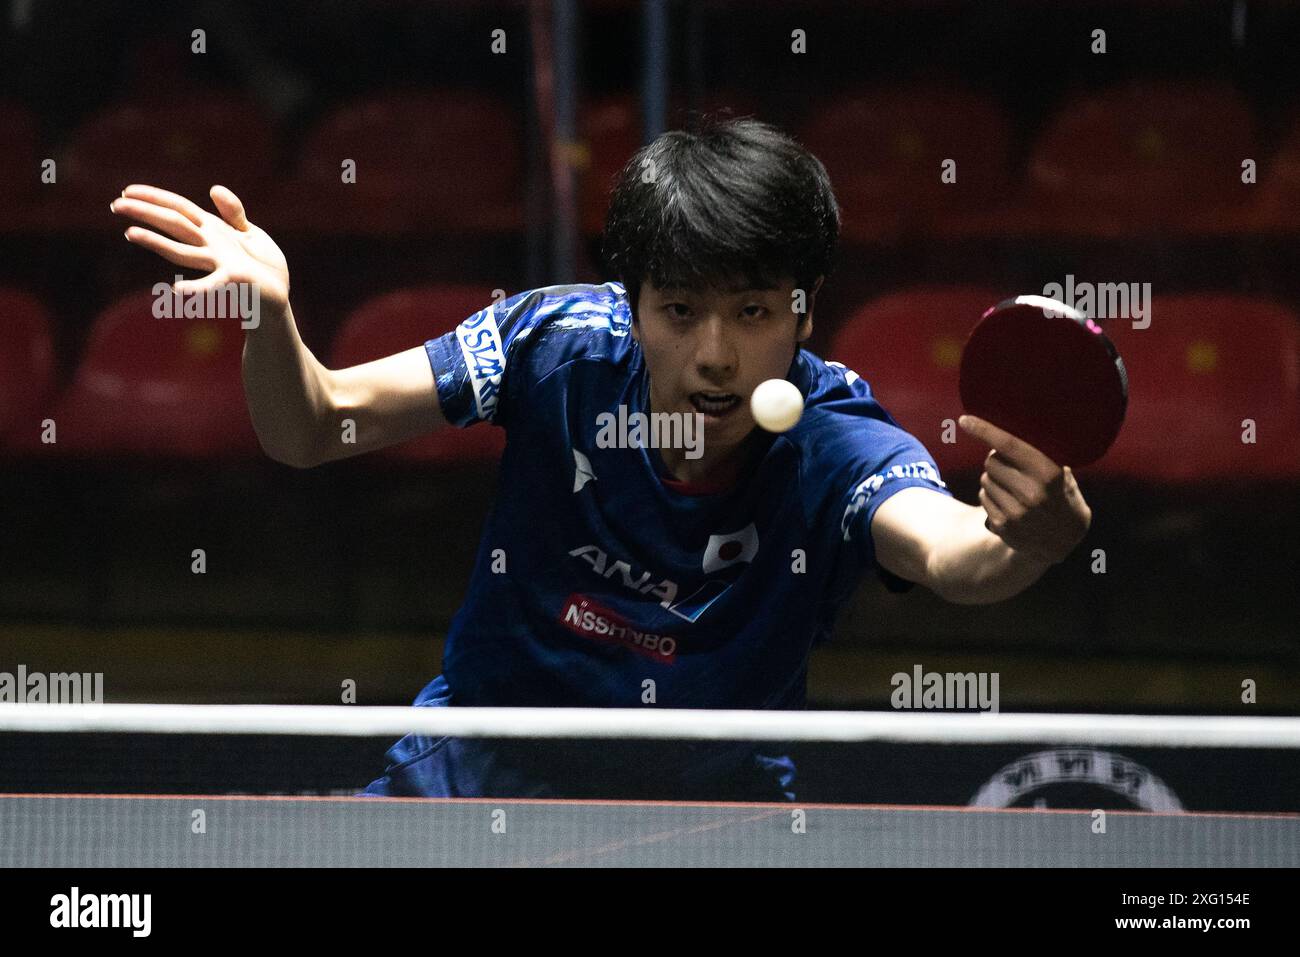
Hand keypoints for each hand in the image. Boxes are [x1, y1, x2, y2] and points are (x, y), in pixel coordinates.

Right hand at [110, 184, 289, 316]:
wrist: (279, 297)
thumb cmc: (264, 267)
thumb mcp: (251, 233)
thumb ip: (232, 212)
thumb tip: (213, 188)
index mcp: (213, 230)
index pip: (179, 208)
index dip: (155, 197)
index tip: (126, 190)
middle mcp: (210, 246)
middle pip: (174, 224)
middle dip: (146, 213)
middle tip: (115, 205)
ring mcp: (219, 263)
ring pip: (183, 251)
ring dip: (157, 242)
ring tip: (131, 234)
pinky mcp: (234, 280)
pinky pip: (213, 285)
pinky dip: (196, 289)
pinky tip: (176, 292)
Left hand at [958, 414, 1091, 563]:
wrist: (1067, 540)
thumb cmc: (1062, 496)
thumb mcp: (1063, 474)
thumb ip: (1042, 455)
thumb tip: (1014, 428)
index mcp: (1048, 474)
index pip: (1009, 446)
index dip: (984, 430)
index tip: (965, 420)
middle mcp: (1031, 493)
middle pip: (991, 461)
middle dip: (996, 460)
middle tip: (1011, 467)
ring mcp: (1016, 512)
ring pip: (984, 480)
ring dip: (994, 479)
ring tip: (1014, 488)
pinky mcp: (1003, 526)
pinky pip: (983, 498)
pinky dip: (991, 496)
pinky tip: (1008, 502)